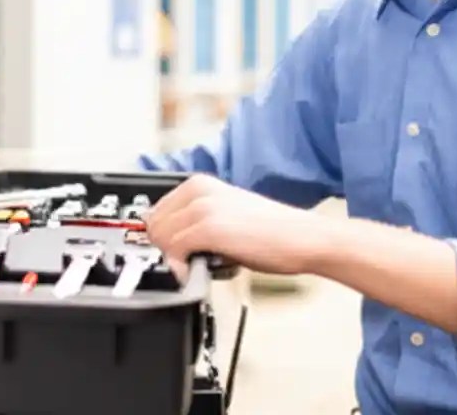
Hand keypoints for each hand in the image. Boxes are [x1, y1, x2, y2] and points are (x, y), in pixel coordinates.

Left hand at [143, 174, 331, 281]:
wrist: (302, 238)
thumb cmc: (271, 231)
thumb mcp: (225, 215)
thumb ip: (195, 222)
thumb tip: (169, 242)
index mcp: (199, 184)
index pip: (156, 212)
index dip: (162, 237)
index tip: (174, 253)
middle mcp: (198, 190)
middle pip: (153, 225)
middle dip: (165, 248)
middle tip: (187, 262)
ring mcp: (202, 207)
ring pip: (159, 238)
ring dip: (172, 258)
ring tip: (197, 266)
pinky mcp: (209, 228)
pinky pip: (173, 250)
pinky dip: (180, 267)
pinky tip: (197, 272)